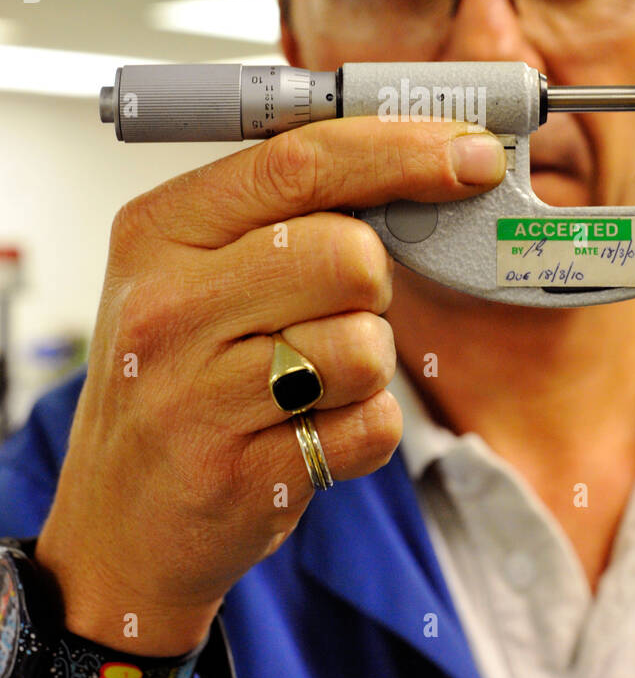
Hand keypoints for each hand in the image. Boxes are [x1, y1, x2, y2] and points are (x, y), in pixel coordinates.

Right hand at [34, 118, 504, 653]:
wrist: (120, 526)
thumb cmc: (178, 379)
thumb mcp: (195, 270)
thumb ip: (286, 213)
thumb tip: (428, 159)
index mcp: (158, 230)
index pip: (300, 163)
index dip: (402, 151)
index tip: (472, 154)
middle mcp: (168, 307)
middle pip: (349, 256)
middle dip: (372, 285)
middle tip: (332, 312)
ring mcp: (197, 397)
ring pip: (367, 346)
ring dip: (365, 365)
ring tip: (306, 384)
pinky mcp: (240, 475)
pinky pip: (374, 426)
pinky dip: (364, 429)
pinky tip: (308, 434)